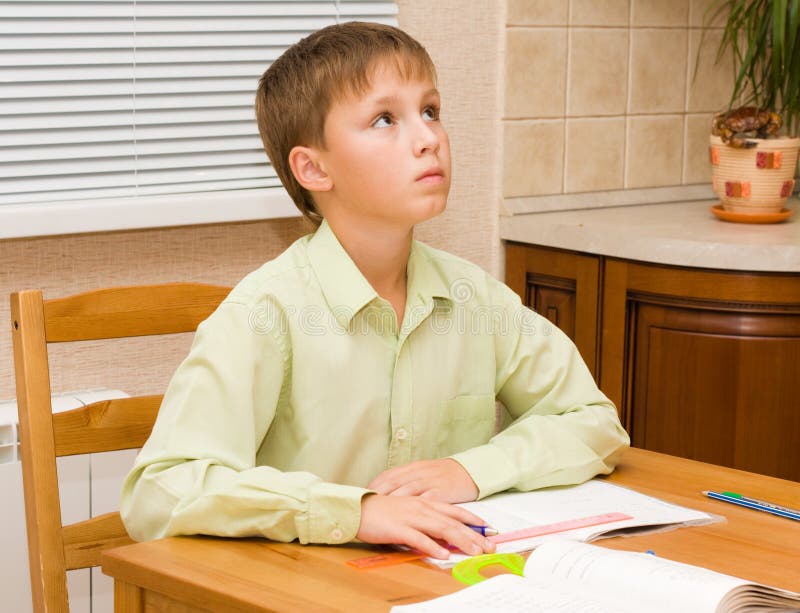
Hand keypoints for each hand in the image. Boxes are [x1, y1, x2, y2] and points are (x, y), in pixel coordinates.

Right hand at [356, 493, 495, 558]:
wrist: (358, 508)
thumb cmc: (382, 512)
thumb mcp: (409, 511)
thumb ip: (426, 520)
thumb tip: (444, 536)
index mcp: (425, 503)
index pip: (455, 510)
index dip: (474, 519)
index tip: (489, 529)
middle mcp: (422, 508)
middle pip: (453, 522)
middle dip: (474, 535)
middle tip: (489, 546)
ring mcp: (411, 517)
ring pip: (442, 529)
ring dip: (460, 541)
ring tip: (475, 551)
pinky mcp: (399, 528)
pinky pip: (419, 539)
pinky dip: (433, 547)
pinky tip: (444, 555)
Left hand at [367, 458, 478, 502]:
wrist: (469, 471)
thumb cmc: (444, 475)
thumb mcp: (422, 473)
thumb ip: (405, 481)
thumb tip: (386, 492)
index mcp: (411, 468)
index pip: (388, 476)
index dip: (374, 486)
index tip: (361, 496)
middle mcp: (418, 473)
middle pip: (393, 483)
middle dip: (378, 495)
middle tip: (364, 507)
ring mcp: (430, 481)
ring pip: (408, 491)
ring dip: (393, 502)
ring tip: (380, 512)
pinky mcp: (442, 492)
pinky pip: (427, 501)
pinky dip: (417, 509)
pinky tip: (408, 517)